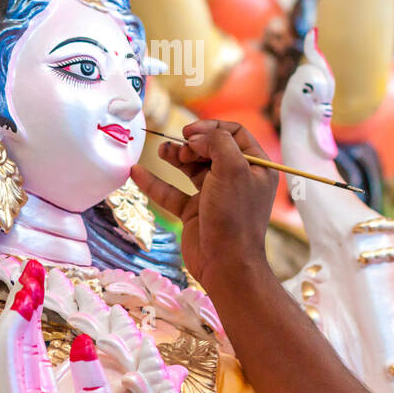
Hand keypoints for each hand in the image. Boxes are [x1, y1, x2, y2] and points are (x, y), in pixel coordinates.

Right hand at [0, 260, 119, 392]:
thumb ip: (92, 387)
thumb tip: (86, 341)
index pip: (32, 350)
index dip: (34, 315)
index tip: (39, 282)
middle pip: (18, 345)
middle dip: (24, 306)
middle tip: (31, 268)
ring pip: (9, 354)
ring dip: (16, 317)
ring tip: (27, 284)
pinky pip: (10, 377)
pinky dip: (12, 344)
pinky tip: (19, 317)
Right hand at [129, 120, 277, 289]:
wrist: (225, 264)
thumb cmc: (234, 217)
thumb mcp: (233, 168)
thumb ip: (217, 142)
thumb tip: (197, 137)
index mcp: (256, 167)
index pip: (235, 133)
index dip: (212, 128)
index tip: (190, 132)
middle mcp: (237, 179)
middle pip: (211, 148)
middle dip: (193, 144)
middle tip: (182, 150)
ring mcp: (215, 196)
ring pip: (191, 167)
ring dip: (175, 157)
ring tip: (162, 151)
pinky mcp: (195, 212)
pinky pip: (172, 192)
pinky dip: (155, 183)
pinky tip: (136, 172)